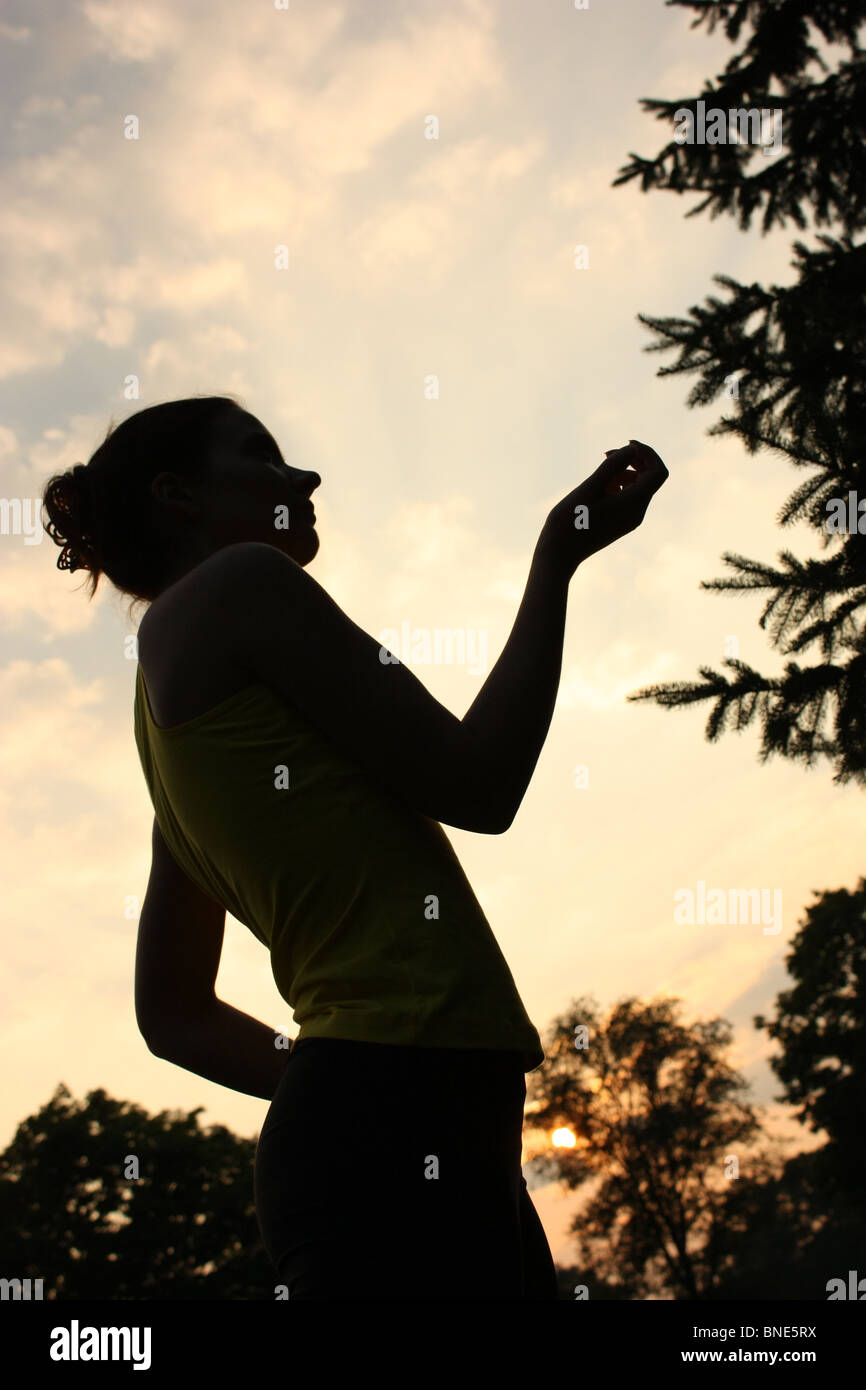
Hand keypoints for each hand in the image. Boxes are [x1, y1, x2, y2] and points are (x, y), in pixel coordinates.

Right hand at [538, 440, 667, 578]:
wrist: (558, 555)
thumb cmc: (569, 523)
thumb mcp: (588, 489)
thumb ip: (611, 467)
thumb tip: (632, 449)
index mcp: (633, 504)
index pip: (658, 472)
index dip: (647, 453)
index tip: (626, 444)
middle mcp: (637, 513)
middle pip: (650, 477)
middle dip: (633, 460)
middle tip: (607, 453)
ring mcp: (630, 519)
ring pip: (638, 486)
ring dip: (623, 472)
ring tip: (598, 474)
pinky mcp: (621, 522)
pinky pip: (629, 497)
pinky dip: (618, 485)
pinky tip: (597, 487)